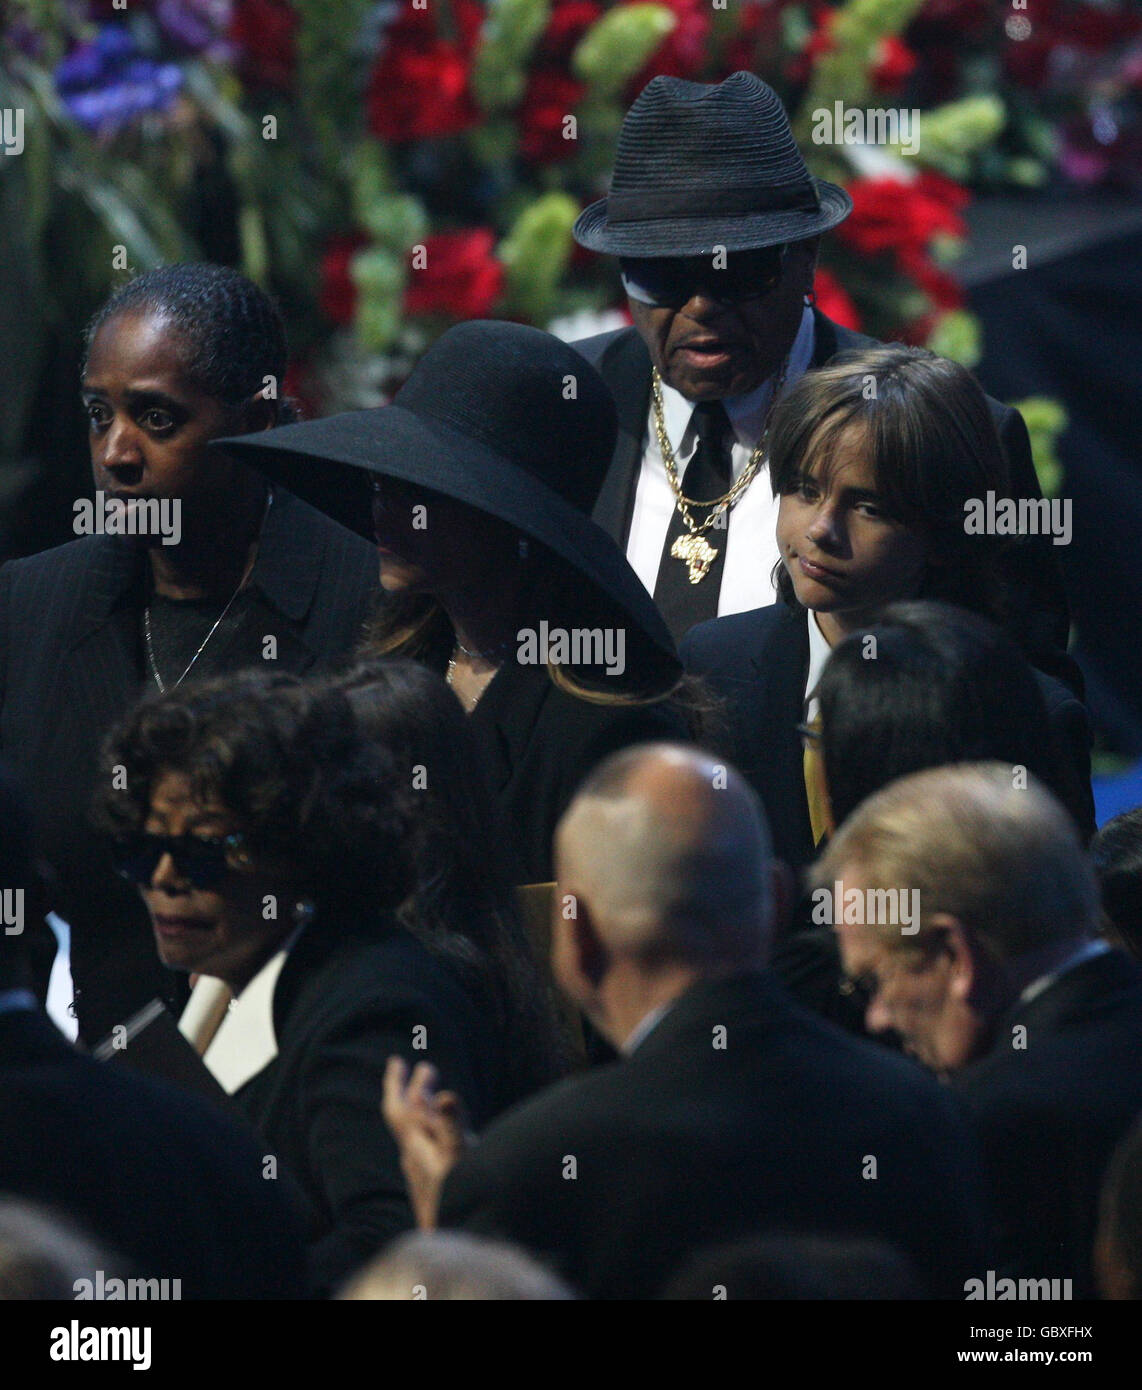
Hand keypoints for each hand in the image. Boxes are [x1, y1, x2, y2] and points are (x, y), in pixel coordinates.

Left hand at [382, 1057, 469, 1229]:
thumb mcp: (459, 1159)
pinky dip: (435, 1132)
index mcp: (416, 1146)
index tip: (397, 1061)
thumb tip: (445, 1095)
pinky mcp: (433, 1185)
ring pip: (417, 1134)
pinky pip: (428, 1149)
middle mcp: (414, 1157)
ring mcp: (422, 1172)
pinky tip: (440, 1139)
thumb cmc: (458, 1199)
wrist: (452, 1240)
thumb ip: (453, 1125)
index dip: (396, 1082)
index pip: (398, 1108)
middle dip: (415, 1089)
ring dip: (426, 1109)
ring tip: (434, 1097)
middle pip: (407, 1117)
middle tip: (426, 1068)